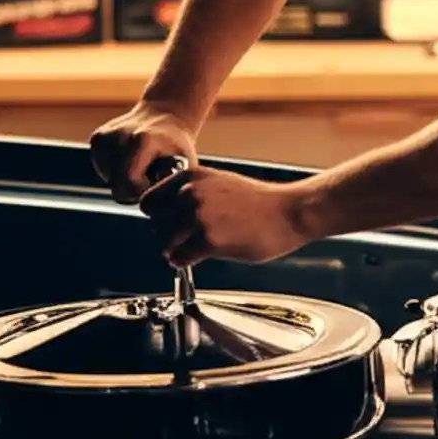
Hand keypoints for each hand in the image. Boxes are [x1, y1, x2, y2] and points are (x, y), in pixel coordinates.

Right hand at [89, 102, 197, 203]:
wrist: (164, 116)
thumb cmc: (176, 146)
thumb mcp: (185, 165)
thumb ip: (173, 186)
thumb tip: (162, 207)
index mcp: (142, 141)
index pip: (129, 183)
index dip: (141, 192)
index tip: (154, 185)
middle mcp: (120, 135)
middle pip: (116, 185)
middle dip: (131, 189)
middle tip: (147, 177)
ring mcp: (106, 135)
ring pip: (108, 178)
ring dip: (123, 179)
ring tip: (140, 165)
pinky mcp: (98, 137)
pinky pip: (103, 168)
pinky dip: (115, 170)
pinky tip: (129, 159)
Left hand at [139, 166, 314, 267]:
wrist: (287, 212)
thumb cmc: (258, 201)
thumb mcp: (219, 183)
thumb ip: (192, 192)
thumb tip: (169, 213)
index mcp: (190, 177)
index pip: (149, 201)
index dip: (157, 216)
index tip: (166, 224)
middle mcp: (189, 193)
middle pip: (155, 225)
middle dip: (166, 235)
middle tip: (183, 241)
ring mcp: (198, 216)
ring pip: (164, 243)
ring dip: (175, 250)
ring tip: (191, 249)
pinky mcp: (208, 240)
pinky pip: (179, 258)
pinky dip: (184, 262)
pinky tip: (198, 257)